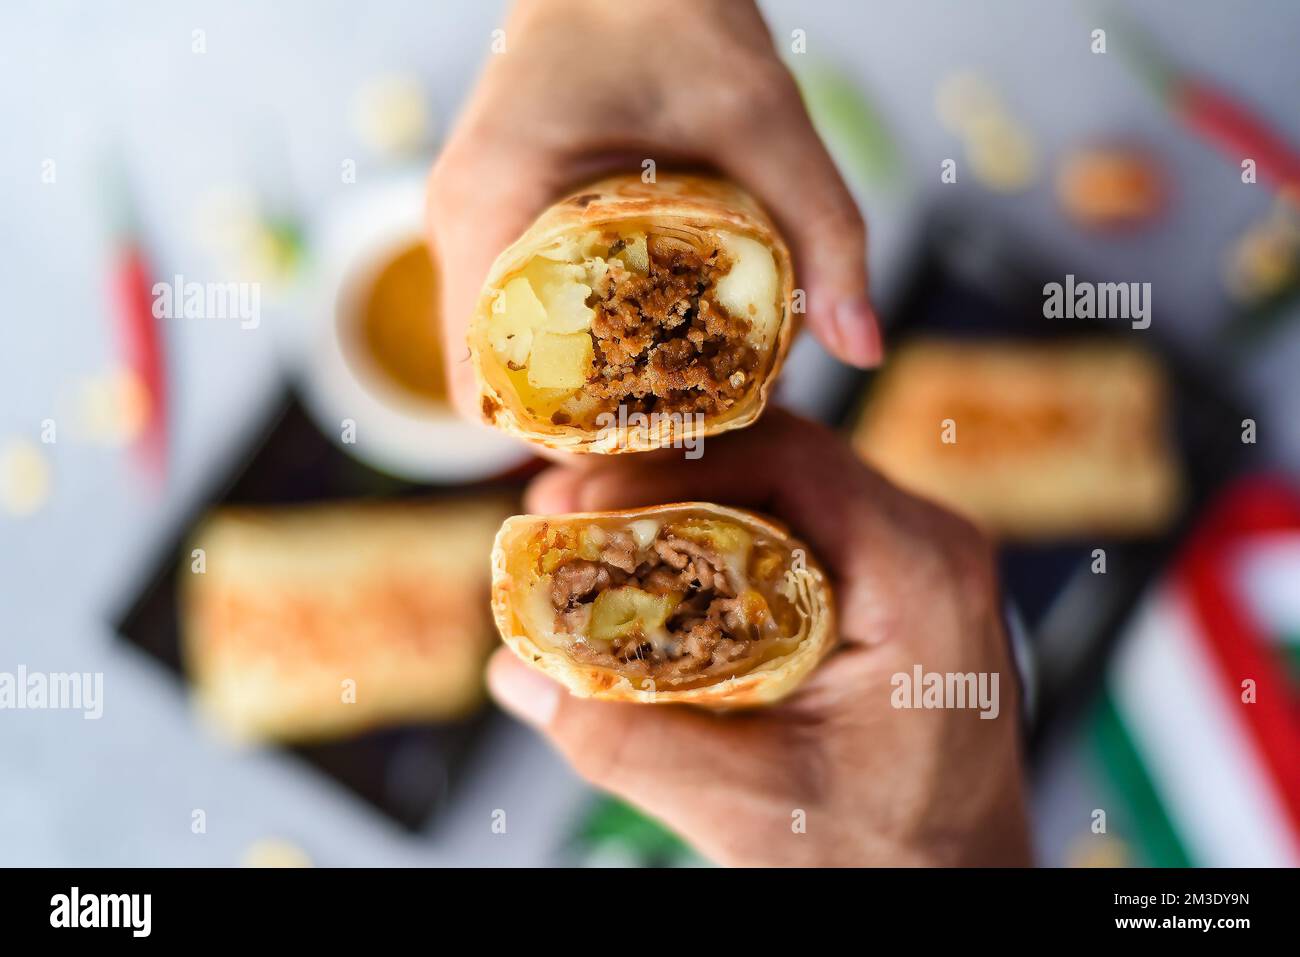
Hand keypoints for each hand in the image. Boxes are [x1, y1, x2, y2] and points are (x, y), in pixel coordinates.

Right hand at [427, 0, 881, 419]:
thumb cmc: (675, 13)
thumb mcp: (766, 121)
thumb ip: (822, 231)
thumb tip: (863, 351)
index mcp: (491, 204)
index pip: (486, 376)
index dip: (559, 436)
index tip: (642, 449)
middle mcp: (456, 220)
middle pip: (493, 374)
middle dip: (577, 420)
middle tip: (672, 433)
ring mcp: (466, 215)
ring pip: (499, 344)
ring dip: (571, 385)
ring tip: (663, 399)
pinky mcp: (491, 208)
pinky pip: (510, 302)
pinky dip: (565, 339)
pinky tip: (638, 344)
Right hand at [487, 411, 1032, 866]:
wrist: (956, 883)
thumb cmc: (886, 855)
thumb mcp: (751, 806)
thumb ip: (629, 743)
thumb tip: (518, 676)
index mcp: (920, 578)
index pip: (789, 462)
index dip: (673, 466)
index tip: (583, 497)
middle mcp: (927, 546)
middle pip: (780, 458)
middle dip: (661, 474)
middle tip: (561, 503)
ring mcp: (912, 557)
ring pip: (782, 483)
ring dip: (682, 498)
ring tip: (587, 527)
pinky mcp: (888, 579)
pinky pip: (793, 522)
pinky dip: (714, 531)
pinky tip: (650, 560)